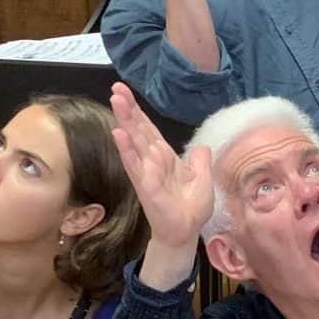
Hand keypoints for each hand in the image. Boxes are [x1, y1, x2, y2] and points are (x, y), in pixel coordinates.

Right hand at [110, 82, 215, 249]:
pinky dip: (126, 149)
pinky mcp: (146, 185)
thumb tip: (201, 147)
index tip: (124, 90)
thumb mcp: (202, 178)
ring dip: (124, 121)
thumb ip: (199, 161)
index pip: (148, 128)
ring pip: (134, 141)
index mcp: (164, 156)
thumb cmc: (192, 207)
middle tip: (116, 87)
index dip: (138, 110)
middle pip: (138, 129)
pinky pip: (135, 165)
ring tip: (115, 100)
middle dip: (127, 108)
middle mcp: (152, 160)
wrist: (187, 231)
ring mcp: (146, 171)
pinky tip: (118, 134)